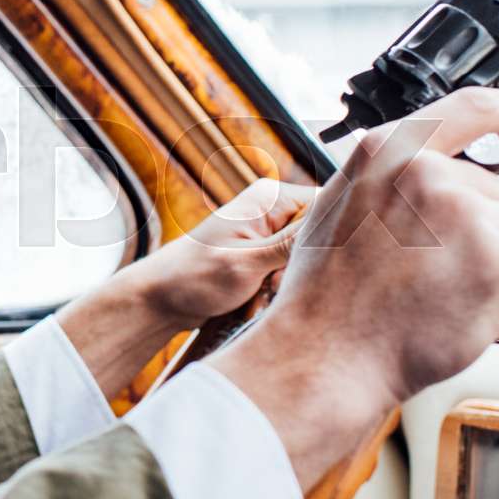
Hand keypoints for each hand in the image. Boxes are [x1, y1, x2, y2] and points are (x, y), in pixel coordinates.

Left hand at [55, 178, 309, 397]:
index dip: (328, 238)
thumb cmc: (194, 277)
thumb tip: (338, 225)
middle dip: (303, 267)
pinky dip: (278, 290)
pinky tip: (256, 300)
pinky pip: (290, 273)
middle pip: (319, 237)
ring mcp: (269, 235)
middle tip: (272, 285)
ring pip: (306, 260)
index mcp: (271, 198)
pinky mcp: (264, 257)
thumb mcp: (248, 263)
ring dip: (288, 283)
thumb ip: (293, 245)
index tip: (305, 265)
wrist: (160, 299)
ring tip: (259, 295)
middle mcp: (273, 211)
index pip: (329, 205)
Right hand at [211, 87, 498, 489]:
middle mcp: (430, 175)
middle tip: (426, 277)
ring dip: (490, 271)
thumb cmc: (325, 297)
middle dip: (475, 237)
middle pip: (492, 198)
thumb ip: (386, 182)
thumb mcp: (337, 209)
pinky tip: (469, 315)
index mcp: (387, 153)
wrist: (326, 355)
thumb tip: (429, 181)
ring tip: (435, 299)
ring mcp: (470, 217)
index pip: (464, 110)